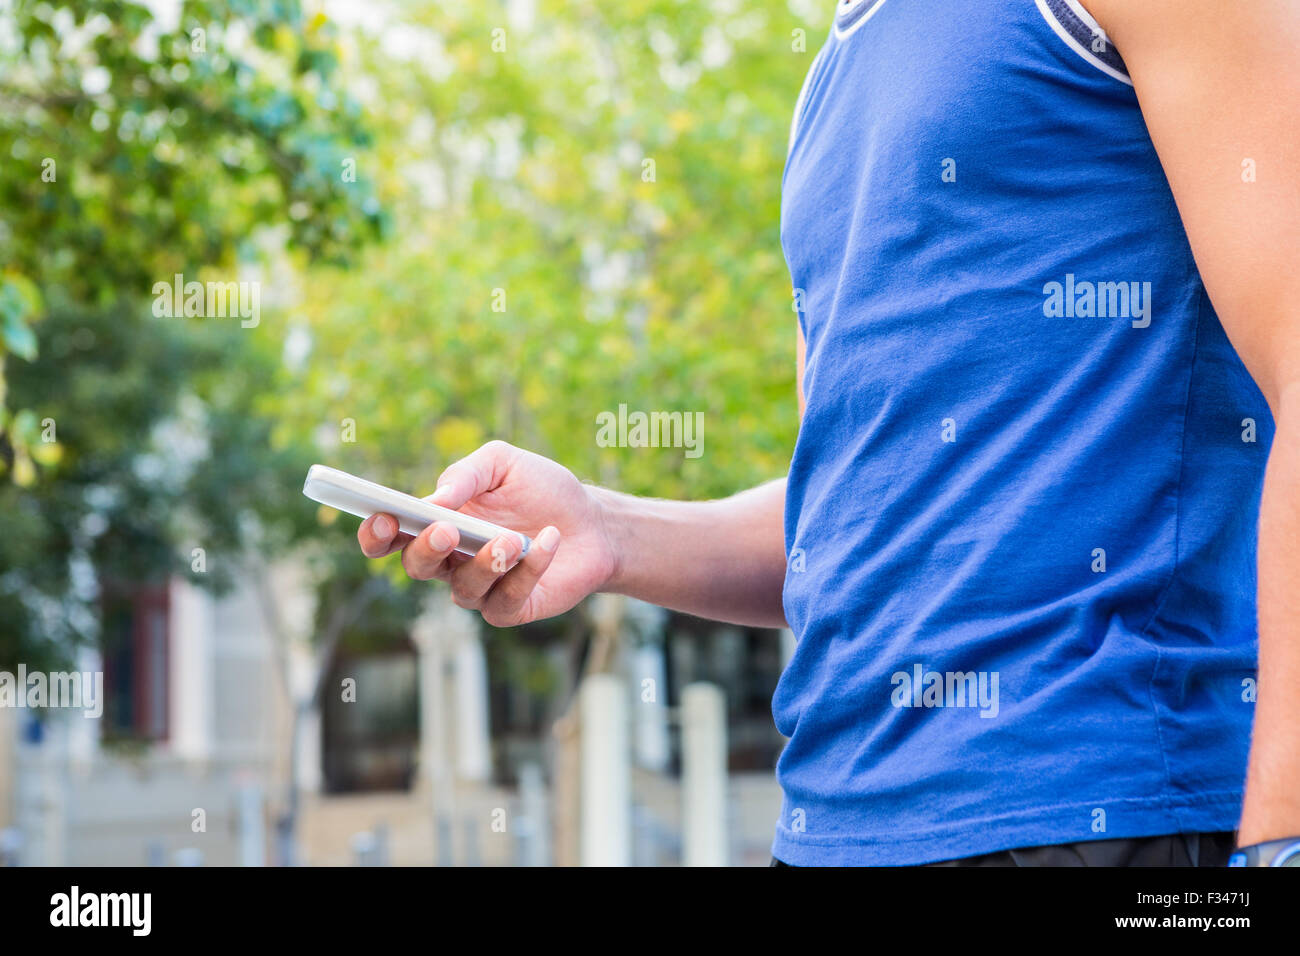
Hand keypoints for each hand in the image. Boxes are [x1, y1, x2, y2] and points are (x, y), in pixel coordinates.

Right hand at [356, 440, 618, 625]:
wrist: (593, 521)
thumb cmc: (542, 490)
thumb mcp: (503, 464)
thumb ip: (467, 474)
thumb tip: (435, 498)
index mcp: (438, 524)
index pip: (391, 537)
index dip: (377, 533)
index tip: (382, 517)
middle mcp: (452, 561)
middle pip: (418, 566)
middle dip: (427, 549)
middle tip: (447, 530)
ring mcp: (481, 588)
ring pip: (463, 588)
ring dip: (485, 562)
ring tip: (511, 540)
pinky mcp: (512, 608)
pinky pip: (506, 599)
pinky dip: (527, 570)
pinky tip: (547, 542)